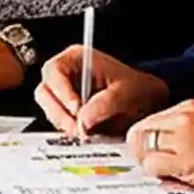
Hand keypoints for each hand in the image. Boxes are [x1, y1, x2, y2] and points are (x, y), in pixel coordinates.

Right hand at [34, 44, 167, 137]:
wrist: (149, 105)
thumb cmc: (139, 90)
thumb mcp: (126, 93)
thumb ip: (105, 105)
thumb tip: (83, 120)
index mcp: (77, 58)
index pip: (54, 71)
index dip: (62, 91)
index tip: (77, 109)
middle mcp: (67, 75)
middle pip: (45, 92)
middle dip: (60, 113)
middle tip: (79, 128)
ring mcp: (65, 94)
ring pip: (49, 109)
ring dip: (65, 124)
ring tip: (87, 133)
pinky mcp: (68, 112)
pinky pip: (59, 122)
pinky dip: (70, 130)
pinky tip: (86, 134)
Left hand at [126, 99, 193, 191]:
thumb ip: (185, 125)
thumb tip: (164, 138)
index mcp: (188, 107)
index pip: (149, 119)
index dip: (143, 136)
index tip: (144, 146)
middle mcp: (182, 118)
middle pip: (140, 131)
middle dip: (138, 148)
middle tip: (144, 159)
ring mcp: (182, 137)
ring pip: (143, 148)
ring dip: (146, 160)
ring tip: (157, 168)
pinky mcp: (185, 158)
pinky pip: (153, 165)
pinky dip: (155, 172)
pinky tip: (168, 175)